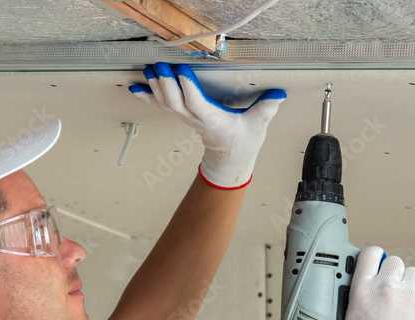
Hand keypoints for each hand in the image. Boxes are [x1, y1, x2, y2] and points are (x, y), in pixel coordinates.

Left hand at [129, 62, 285, 188]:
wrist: (230, 159)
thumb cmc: (243, 142)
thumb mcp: (259, 125)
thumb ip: (267, 109)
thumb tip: (278, 94)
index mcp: (213, 121)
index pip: (197, 103)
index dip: (188, 88)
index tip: (181, 70)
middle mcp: (196, 119)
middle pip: (175, 102)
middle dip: (165, 84)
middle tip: (159, 65)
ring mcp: (186, 118)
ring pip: (165, 103)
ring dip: (155, 87)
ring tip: (148, 70)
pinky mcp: (182, 115)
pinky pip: (161, 105)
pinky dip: (148, 95)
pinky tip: (136, 87)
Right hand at [342, 247, 414, 319]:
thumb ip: (355, 296)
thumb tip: (362, 282)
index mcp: (363, 289)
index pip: (371, 254)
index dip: (377, 258)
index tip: (380, 265)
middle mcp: (385, 286)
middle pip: (395, 262)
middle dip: (396, 275)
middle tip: (395, 294)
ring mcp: (409, 292)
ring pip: (414, 273)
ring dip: (412, 286)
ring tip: (409, 306)